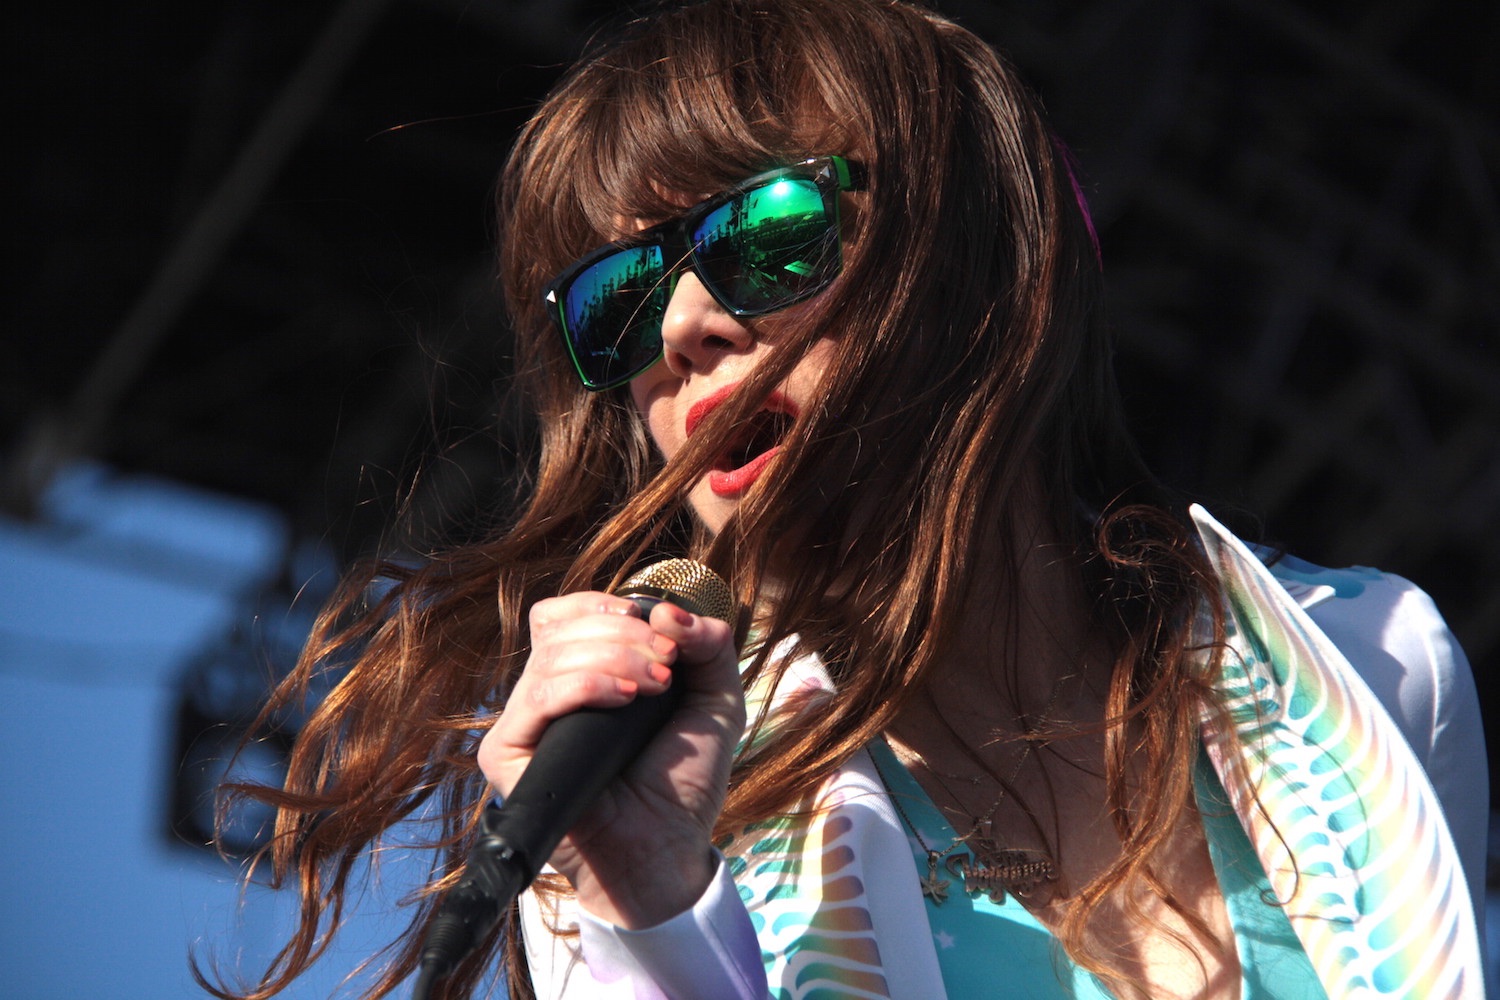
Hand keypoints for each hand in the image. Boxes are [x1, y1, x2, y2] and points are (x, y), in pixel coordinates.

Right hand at [478, 591, 743, 927]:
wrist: (667, 847)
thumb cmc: (682, 780)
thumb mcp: (716, 699)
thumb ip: (710, 644)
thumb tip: (667, 608)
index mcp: (578, 674)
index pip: (563, 614)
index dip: (605, 606)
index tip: (656, 628)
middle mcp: (545, 695)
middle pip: (560, 627)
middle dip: (624, 633)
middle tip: (666, 665)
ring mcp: (524, 724)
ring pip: (551, 656)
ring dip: (614, 656)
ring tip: (655, 685)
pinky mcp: (508, 755)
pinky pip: (538, 698)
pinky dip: (585, 685)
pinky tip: (624, 697)